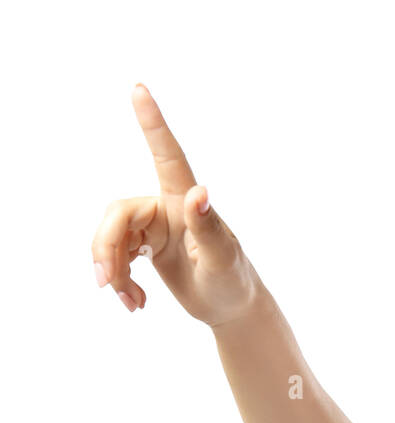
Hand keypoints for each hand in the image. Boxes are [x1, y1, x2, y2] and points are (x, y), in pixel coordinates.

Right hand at [90, 84, 259, 325]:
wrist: (232, 310)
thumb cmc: (234, 283)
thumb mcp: (222, 259)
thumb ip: (207, 227)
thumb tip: (200, 193)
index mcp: (185, 201)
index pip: (167, 155)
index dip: (152, 122)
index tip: (139, 88)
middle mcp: (167, 207)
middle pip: (118, 214)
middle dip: (107, 247)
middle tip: (107, 283)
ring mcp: (154, 226)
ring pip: (111, 237)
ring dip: (113, 270)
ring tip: (129, 301)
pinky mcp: (146, 246)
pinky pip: (116, 255)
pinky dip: (120, 280)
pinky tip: (135, 303)